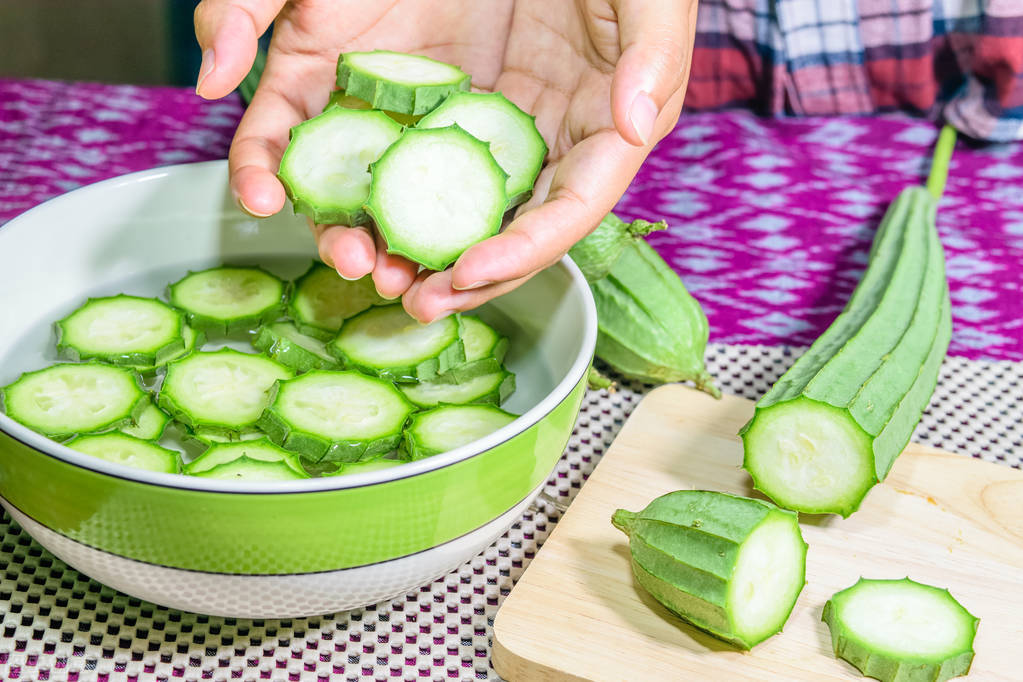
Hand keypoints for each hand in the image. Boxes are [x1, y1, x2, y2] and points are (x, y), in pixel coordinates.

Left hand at [195, 0, 694, 320]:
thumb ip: (655, 54)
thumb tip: (633, 128)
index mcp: (590, 122)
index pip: (566, 207)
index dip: (522, 252)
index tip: (470, 274)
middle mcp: (523, 128)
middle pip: (492, 222)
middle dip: (452, 272)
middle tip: (410, 297)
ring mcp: (462, 106)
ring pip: (425, 192)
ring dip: (389, 236)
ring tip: (355, 258)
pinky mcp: (400, 75)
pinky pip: (364, 131)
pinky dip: (330, 167)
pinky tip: (303, 192)